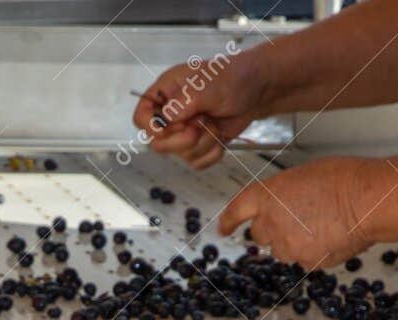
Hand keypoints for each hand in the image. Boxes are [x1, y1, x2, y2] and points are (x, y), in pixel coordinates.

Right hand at [133, 52, 267, 169]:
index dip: (152, 128)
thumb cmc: (233, 78)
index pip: (141, 117)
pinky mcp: (198, 145)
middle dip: (182, 140)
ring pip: (181, 155)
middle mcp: (172, 114)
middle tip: (201, 125)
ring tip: (215, 124)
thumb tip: (167, 117)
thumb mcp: (208, 85)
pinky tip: (220, 137)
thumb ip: (185, 101)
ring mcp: (184, 132)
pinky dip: (212, 153)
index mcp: (166, 93)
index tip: (170, 127)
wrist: (256, 91)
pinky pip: (197, 162)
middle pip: (158, 143)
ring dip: (203, 143)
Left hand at [218, 157, 374, 267]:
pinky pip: (304, 260)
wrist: (368, 201)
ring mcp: (287, 245)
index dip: (229, 220)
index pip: (237, 209)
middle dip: (272, 230)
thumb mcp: (304, 176)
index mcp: (268, 195)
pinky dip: (314, 252)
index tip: (223, 227)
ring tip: (322, 224)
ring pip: (283, 250)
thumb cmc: (345, 180)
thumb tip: (286, 206)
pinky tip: (332, 236)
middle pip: (259, 234)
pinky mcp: (306, 262)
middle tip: (295, 220)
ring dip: (295, 242)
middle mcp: (271, 222)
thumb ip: (285, 194)